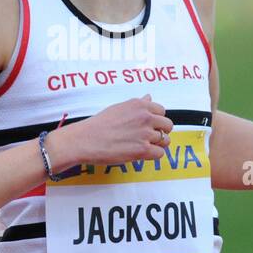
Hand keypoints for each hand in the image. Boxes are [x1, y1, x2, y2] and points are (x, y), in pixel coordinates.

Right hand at [51, 94, 172, 167]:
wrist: (85, 140)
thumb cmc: (98, 125)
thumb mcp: (119, 108)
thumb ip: (138, 104)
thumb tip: (148, 97)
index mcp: (139, 105)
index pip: (161, 111)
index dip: (156, 120)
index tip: (149, 125)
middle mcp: (145, 117)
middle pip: (167, 125)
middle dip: (161, 132)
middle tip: (148, 138)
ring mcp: (145, 133)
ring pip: (165, 140)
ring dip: (157, 144)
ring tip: (142, 146)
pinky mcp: (143, 149)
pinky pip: (160, 153)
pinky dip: (153, 155)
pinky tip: (141, 153)